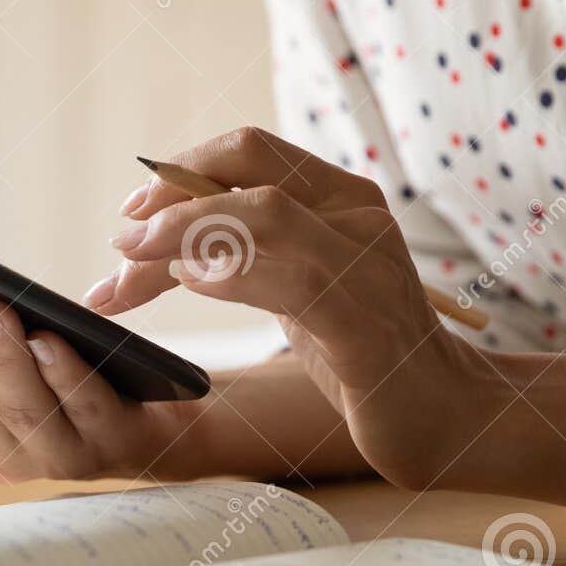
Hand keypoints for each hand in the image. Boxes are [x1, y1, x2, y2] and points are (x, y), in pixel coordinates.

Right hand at [0, 286, 207, 482]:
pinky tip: (49, 340)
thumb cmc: (69, 377)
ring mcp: (55, 459)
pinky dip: (63, 375)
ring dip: (2, 356)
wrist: (150, 424)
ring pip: (18, 409)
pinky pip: (82, 409)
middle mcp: (2, 456)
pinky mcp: (108, 447)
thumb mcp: (13, 364)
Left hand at [93, 126, 485, 488]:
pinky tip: (190, 284)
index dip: (180, 169)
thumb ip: (250, 257)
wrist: (446, 415)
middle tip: (119, 241)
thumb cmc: (362, 355)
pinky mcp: (364, 322)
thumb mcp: (301, 291)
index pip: (250, 151)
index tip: (132, 211)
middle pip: (248, 169)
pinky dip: (230, 275)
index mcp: (343, 198)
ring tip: (132, 264)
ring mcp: (366, 263)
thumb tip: (165, 249)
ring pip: (262, 213)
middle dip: (169, 198)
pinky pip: (290, 278)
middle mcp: (357, 216)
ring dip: (181, 233)